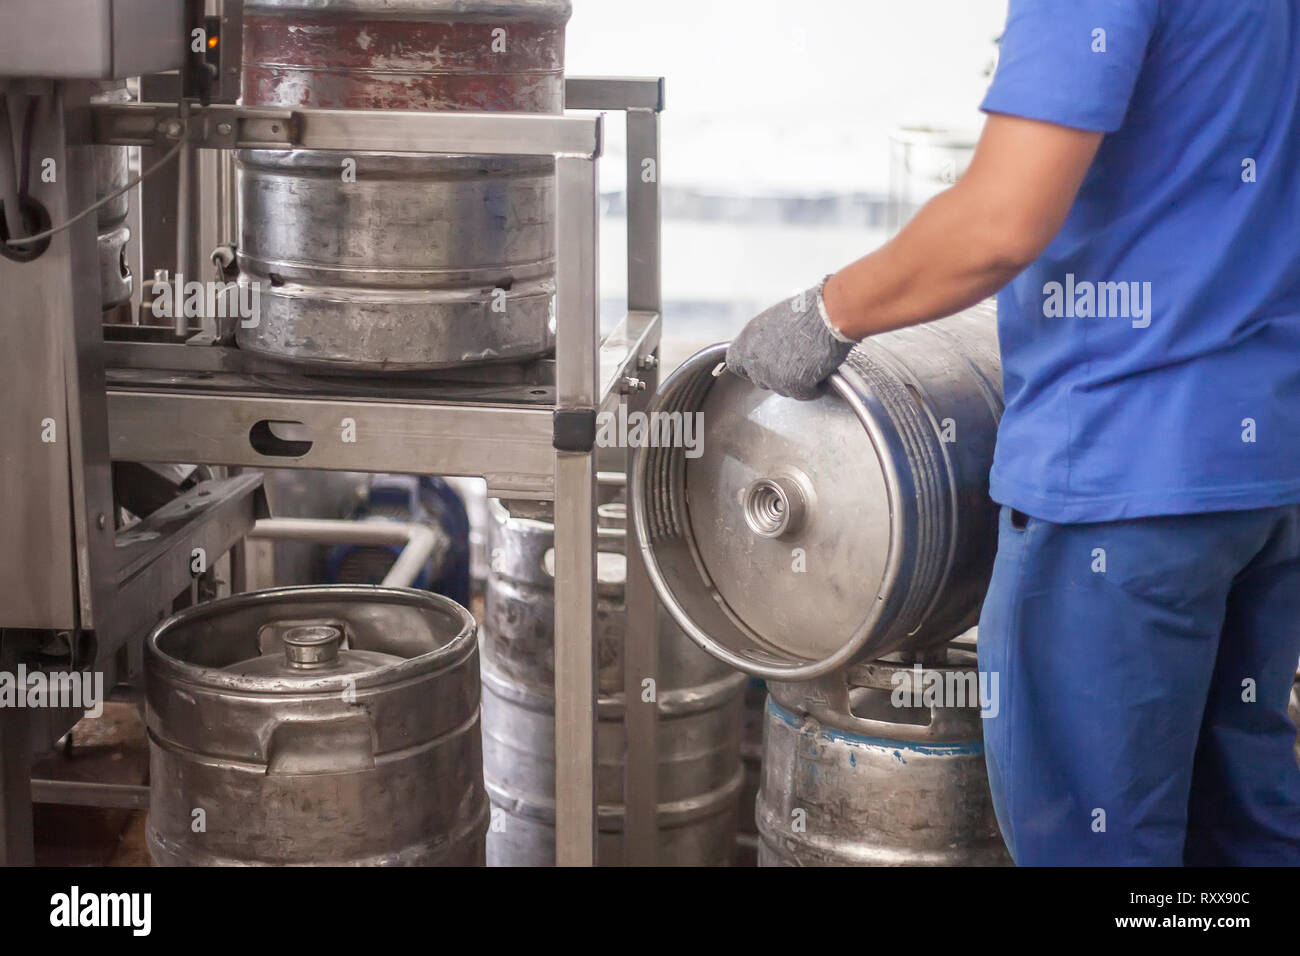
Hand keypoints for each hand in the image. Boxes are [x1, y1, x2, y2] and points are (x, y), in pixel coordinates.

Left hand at [725, 279, 855, 399]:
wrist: (828, 315)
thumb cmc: (808, 312)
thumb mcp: (774, 320)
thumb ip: (764, 339)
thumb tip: (769, 350)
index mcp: (747, 339)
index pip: (734, 363)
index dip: (748, 367)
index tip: (761, 365)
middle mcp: (755, 359)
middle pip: (760, 380)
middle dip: (776, 375)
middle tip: (795, 361)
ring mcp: (772, 374)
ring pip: (782, 389)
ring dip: (795, 381)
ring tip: (811, 362)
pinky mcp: (793, 385)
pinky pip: (804, 394)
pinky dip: (814, 388)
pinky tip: (821, 371)